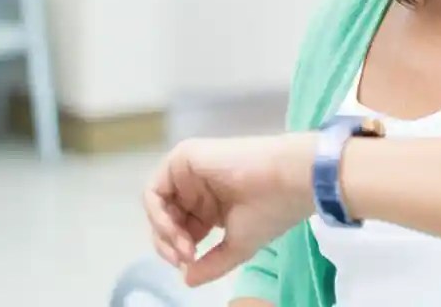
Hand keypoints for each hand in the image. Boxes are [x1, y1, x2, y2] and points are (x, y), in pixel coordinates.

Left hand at [143, 133, 316, 286]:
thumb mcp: (237, 248)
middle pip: (165, 219)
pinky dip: (158, 215)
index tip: (189, 265)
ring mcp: (188, 173)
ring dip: (164, 232)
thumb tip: (186, 280)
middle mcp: (196, 189)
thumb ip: (210, 265)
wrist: (284, 180)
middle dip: (169, 244)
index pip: (181, 231)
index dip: (178, 251)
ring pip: (157, 206)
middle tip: (185, 258)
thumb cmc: (268, 212)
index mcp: (210, 206)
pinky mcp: (182, 158)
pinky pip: (155, 191)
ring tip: (184, 247)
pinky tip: (175, 230)